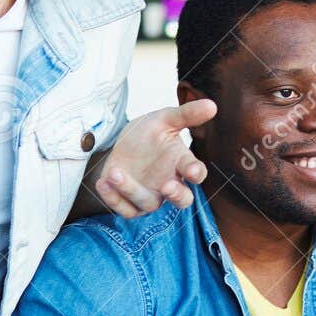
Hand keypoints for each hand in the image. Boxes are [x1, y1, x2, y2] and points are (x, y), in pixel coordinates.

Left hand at [93, 100, 216, 216]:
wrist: (122, 144)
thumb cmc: (149, 133)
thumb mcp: (165, 119)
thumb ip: (187, 114)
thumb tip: (212, 105)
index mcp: (181, 164)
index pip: (196, 173)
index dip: (196, 173)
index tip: (191, 171)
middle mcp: (169, 183)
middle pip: (183, 200)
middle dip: (177, 195)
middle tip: (167, 186)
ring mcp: (150, 195)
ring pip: (149, 204)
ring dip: (131, 190)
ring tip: (115, 173)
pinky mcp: (130, 203)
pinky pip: (125, 210)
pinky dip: (114, 199)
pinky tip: (103, 183)